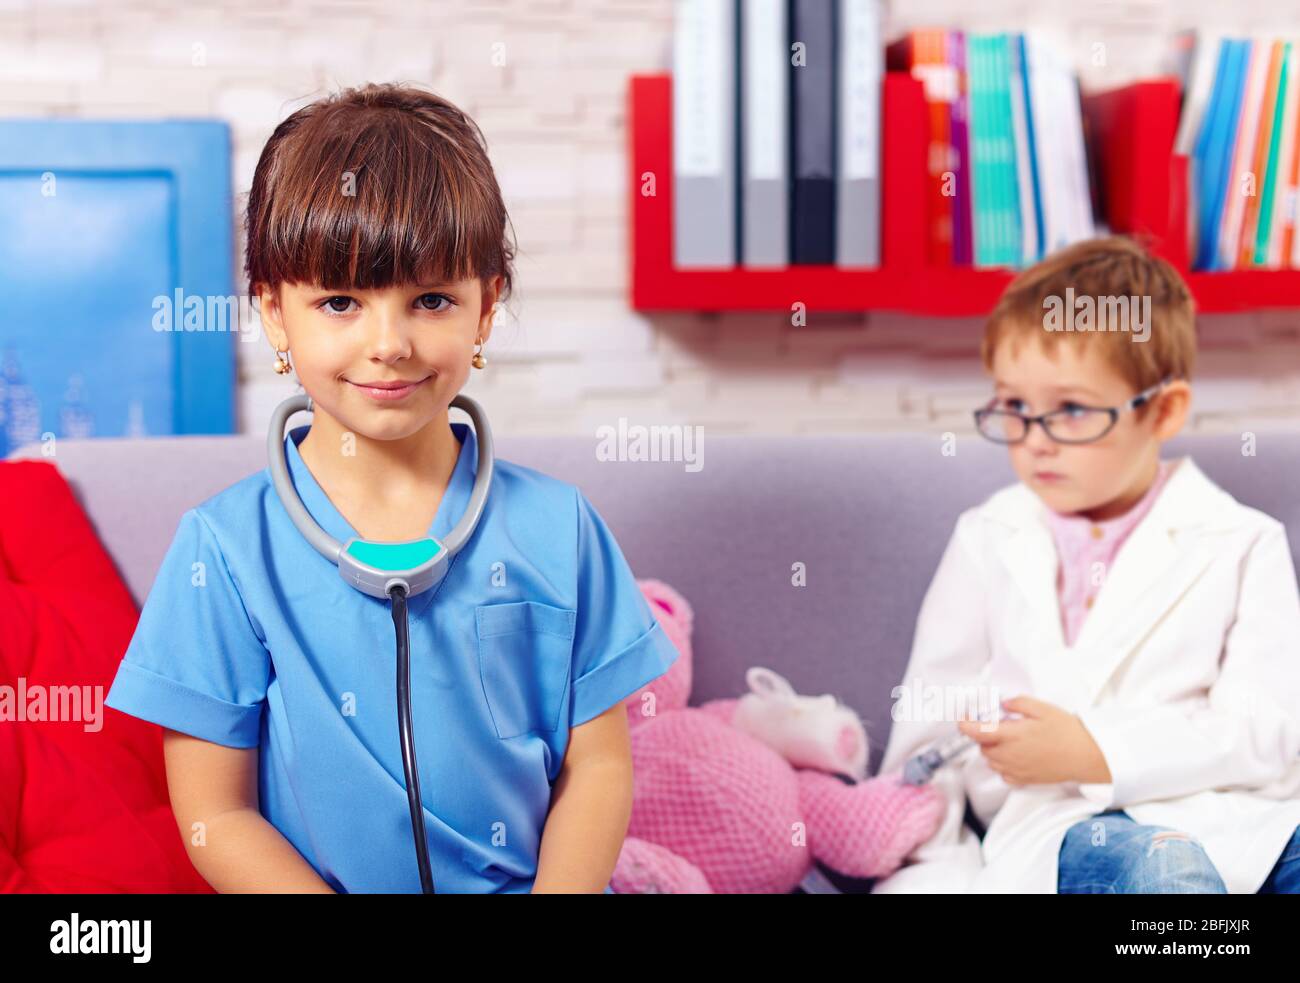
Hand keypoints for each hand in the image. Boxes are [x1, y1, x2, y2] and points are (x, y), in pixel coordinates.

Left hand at [957, 696, 1111, 786]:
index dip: (964, 724)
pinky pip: (1003, 774)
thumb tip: (1003, 704)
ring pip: (991, 761)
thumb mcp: (1042, 708)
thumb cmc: (1067, 733)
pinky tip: (1018, 756)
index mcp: (1010, 735)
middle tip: (1000, 725)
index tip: (964, 717)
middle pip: (982, 746)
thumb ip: (1018, 703)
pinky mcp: (1024, 780)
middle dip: (985, 735)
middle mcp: (1008, 755)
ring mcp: (1015, 770)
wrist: (1087, 757)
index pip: (974, 732)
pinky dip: (1004, 765)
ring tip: (1012, 740)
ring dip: (993, 750)